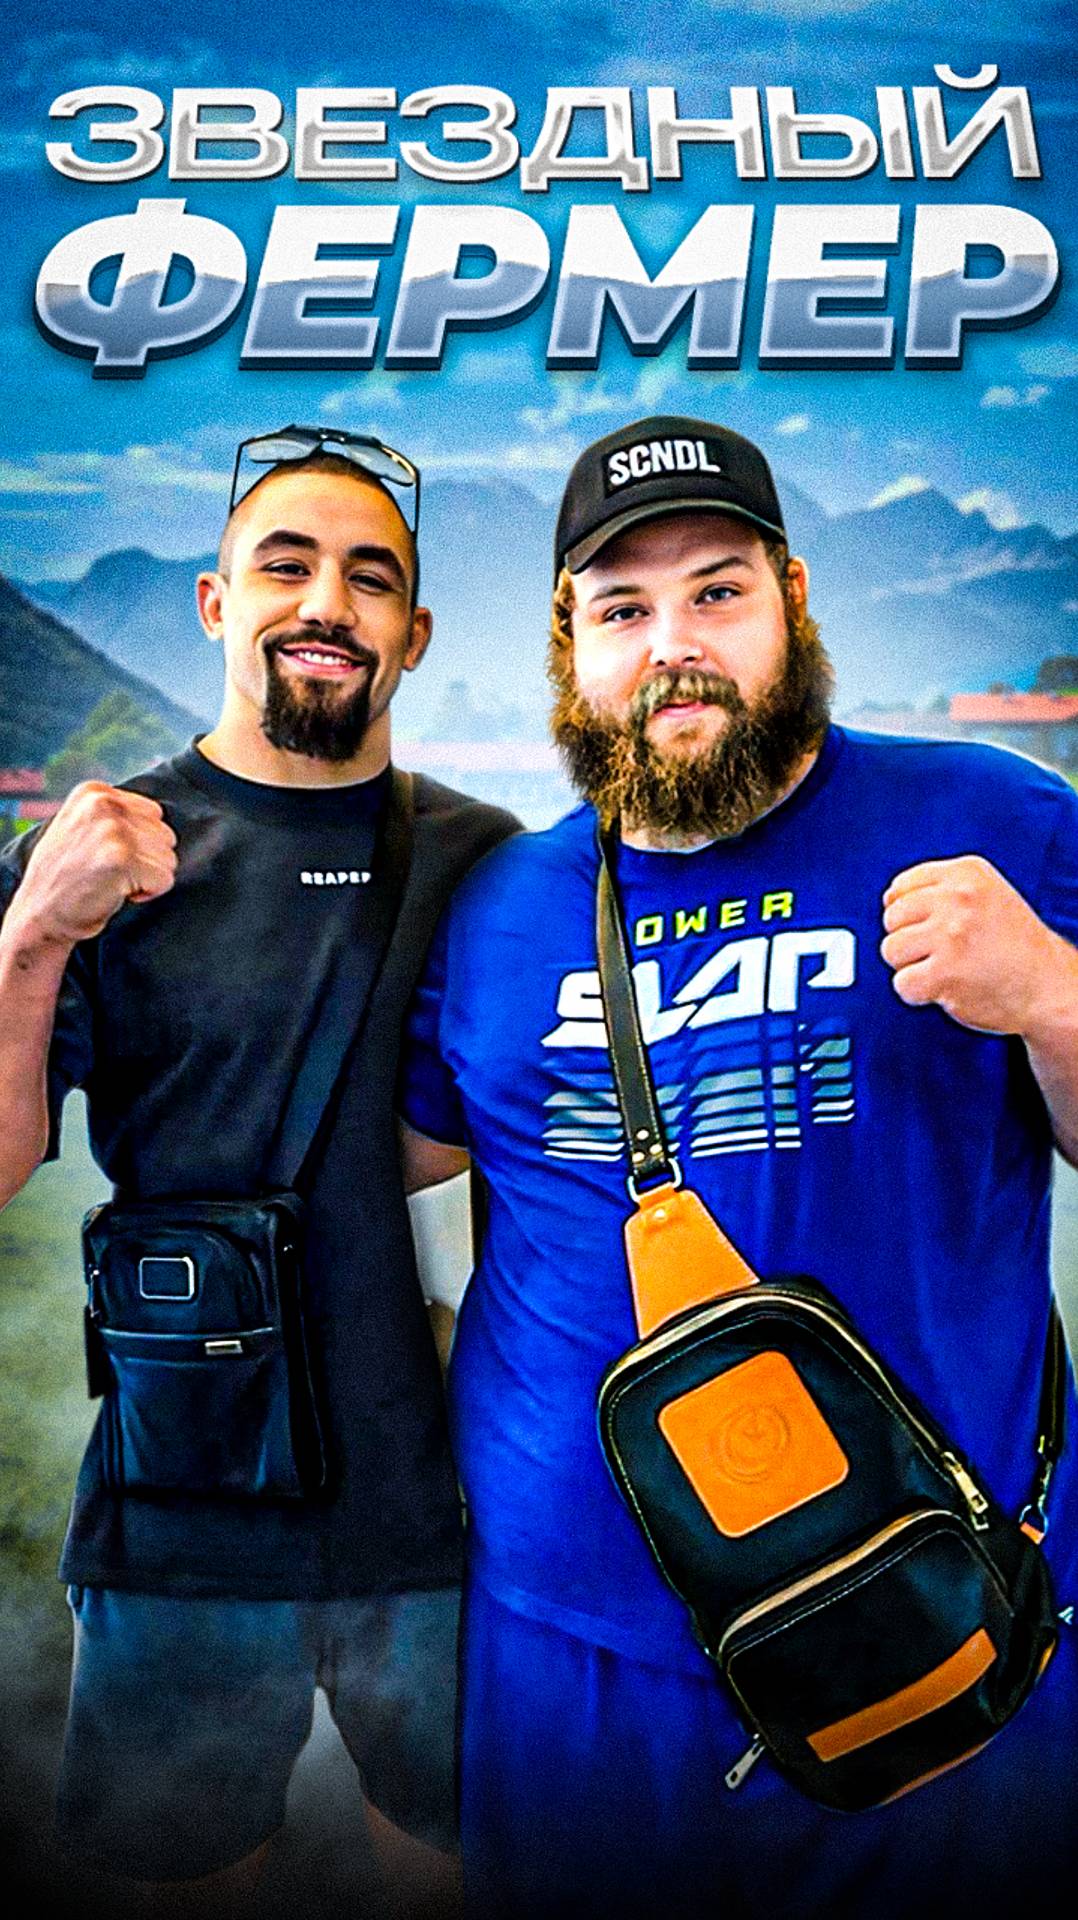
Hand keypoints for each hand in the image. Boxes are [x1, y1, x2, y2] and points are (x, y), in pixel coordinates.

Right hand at [8, 782, 176, 951]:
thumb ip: (116, 815)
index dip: (139, 844)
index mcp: (94, 792)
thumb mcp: (81, 827)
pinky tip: (117, 893)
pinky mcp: (122, 858)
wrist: (39, 916)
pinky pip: (164, 879)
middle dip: (146, 861)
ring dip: (146, 878)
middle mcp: (103, 804)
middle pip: (166, 835)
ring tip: (111, 882)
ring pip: (169, 858)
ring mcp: (112, 829)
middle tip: (109, 873)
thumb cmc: (65, 878)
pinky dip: (148, 894)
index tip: (107, 857)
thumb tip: (158, 817)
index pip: (154, 815)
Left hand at [880, 855, 1072, 1037]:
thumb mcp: (985, 895)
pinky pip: (902, 983)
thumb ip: (940, 890)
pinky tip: (945, 988)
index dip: (907, 914)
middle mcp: (958, 898)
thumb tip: (889, 898)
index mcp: (966, 873)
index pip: (899, 887)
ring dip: (912, 966)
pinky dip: (918, 993)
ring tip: (946, 968)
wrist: (1048, 986)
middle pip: (891, 919)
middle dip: (910, 941)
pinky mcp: (945, 973)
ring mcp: (951, 935)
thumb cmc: (1014, 945)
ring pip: (891, 950)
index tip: (933, 928)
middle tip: (944, 953)